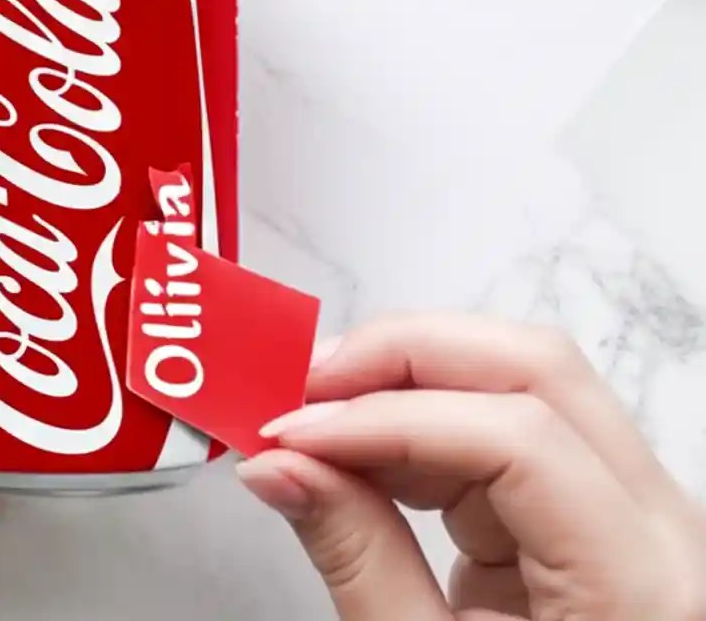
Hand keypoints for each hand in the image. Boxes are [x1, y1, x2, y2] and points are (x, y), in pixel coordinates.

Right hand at [238, 314, 705, 620]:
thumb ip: (355, 557)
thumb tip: (280, 466)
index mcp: (640, 583)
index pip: (516, 437)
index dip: (388, 417)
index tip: (290, 432)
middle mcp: (660, 525)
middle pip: (536, 370)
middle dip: (401, 356)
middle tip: (299, 384)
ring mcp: (629, 507)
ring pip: (521, 382)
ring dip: (403, 381)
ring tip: (311, 416)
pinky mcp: (583, 509)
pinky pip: (502, 430)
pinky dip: (417, 424)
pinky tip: (355, 446)